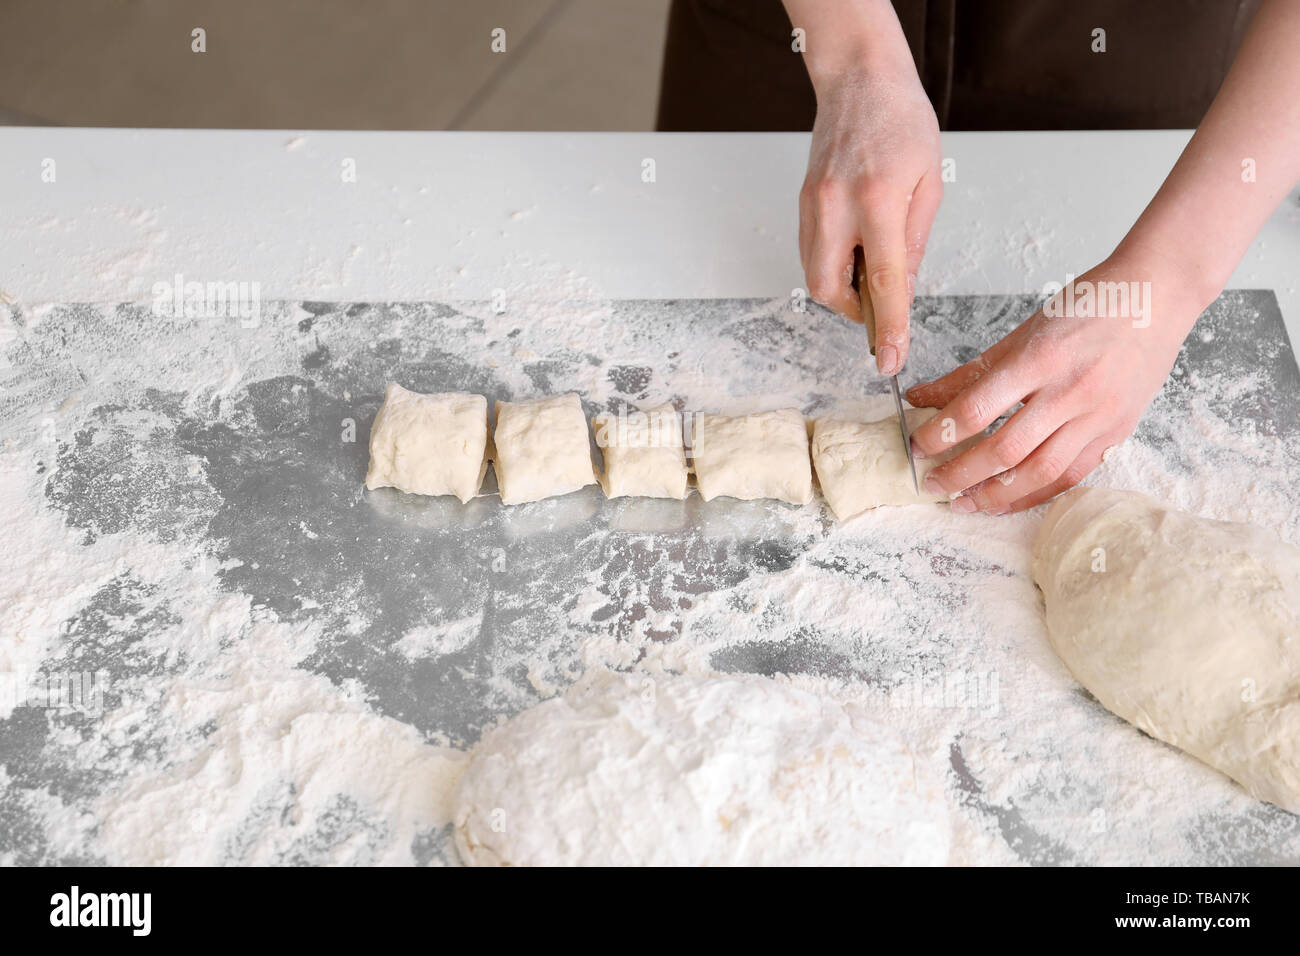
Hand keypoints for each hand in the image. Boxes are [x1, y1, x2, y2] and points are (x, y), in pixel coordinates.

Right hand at [799, 70, 942, 374]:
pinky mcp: (802, 203)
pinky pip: (810, 254)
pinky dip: (833, 266)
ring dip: (844, 288)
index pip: (882, 281)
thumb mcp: (928, 183)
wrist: (859, 79)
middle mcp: (835, 206)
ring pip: (815, 276)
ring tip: (871, 268)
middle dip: (856, 311)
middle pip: (831, 290)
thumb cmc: (902, 121)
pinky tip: (855, 250)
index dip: (889, 326)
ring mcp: (811, 205)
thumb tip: (902, 290)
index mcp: (876, 200)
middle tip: (882, 303)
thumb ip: (914, 241)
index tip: (891, 359)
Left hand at [905, 254, 1204, 513]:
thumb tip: (921, 399)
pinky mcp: (1116, 432)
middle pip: (1004, 449)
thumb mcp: (1023, 332)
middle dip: (960, 474)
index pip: (977, 409)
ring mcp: (1097, 416)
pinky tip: (1008, 500)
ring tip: (965, 503)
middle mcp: (1070, 392)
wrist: (1157, 296)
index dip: (940, 435)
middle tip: (932, 484)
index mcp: (1040, 359)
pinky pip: (1071, 475)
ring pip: (1039, 472)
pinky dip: (1035, 493)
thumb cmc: (1089, 307)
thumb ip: (971, 372)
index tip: (917, 447)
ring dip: (995, 495)